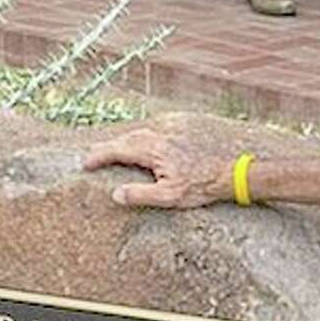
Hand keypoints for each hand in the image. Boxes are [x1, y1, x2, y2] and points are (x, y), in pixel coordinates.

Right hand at [83, 129, 233, 208]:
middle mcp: (161, 132)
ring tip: (117, 149)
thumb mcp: (170, 197)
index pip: (117, 150)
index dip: (99, 156)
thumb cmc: (203, 185)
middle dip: (109, 146)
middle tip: (95, 155)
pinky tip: (147, 141)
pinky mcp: (186, 122)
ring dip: (128, 140)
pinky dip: (148, 134)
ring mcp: (174, 125)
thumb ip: (141, 195)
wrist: (234, 168)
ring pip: (143, 130)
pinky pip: (160, 126)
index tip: (85, 163)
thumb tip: (115, 194)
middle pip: (128, 137)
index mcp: (153, 149)